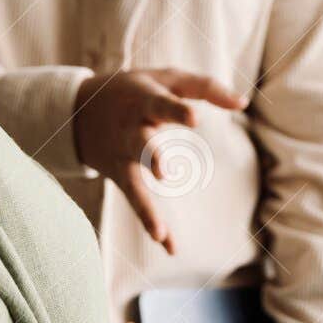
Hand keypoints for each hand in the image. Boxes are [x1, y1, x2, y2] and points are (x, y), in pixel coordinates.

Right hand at [73, 68, 246, 253]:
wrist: (79, 109)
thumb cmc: (137, 90)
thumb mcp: (167, 78)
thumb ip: (206, 88)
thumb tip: (244, 103)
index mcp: (144, 100)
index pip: (161, 104)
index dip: (176, 111)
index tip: (194, 119)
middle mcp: (130, 130)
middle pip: (140, 145)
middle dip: (151, 157)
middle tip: (164, 173)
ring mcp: (123, 157)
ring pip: (133, 184)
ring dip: (145, 208)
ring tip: (158, 232)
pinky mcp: (121, 176)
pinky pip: (136, 201)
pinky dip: (149, 221)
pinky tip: (167, 245)